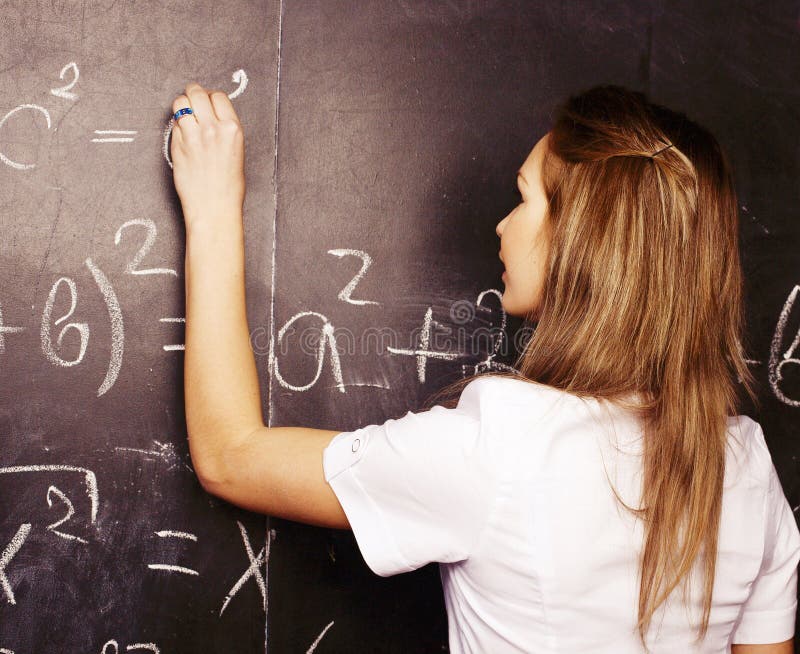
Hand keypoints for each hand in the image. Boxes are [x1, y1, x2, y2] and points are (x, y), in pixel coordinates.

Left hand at [170, 82, 244, 230]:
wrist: (214, 208)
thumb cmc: (228, 186)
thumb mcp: (237, 151)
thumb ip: (224, 130)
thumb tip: (209, 114)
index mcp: (232, 129)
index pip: (218, 96)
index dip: (211, 97)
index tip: (208, 102)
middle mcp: (213, 128)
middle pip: (197, 93)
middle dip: (194, 94)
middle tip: (193, 102)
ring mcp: (193, 136)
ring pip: (180, 103)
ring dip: (182, 106)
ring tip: (185, 116)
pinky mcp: (177, 145)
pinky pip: (174, 124)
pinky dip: (177, 125)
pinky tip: (183, 135)